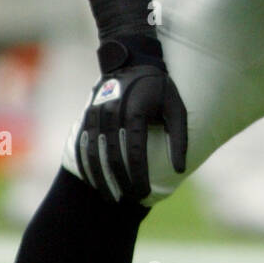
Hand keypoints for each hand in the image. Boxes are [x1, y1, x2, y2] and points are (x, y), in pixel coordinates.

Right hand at [75, 36, 186, 200]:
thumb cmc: (160, 89)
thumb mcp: (176, 109)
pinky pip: (84, 145)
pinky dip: (87, 165)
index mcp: (135, 110)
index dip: (138, 175)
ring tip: (111, 198)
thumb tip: (179, 169)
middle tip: (129, 200)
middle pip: (112, 155)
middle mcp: (112, 112)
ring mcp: (96, 113)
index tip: (144, 193)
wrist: (132, 62)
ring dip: (101, 178)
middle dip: (120, 181)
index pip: (135, 151)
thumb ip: (179, 139)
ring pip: (94, 153)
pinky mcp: (87, 116)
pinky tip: (94, 181)